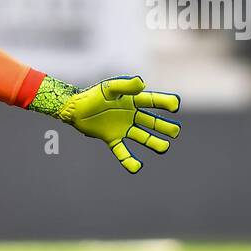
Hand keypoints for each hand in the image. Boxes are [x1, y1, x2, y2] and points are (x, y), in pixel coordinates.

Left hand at [59, 76, 180, 173]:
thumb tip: (142, 83)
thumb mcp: (108, 88)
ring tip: (164, 148)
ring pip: (142, 136)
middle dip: (164, 127)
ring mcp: (123, 128)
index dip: (165, 102)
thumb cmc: (92, 95)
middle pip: (152, 121)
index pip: (152, 101)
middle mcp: (131, 115)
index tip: (175, 106)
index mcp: (132, 100)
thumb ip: (124, 85)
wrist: (74, 108)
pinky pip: (123, 151)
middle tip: (175, 132)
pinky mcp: (112, 138)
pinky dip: (129, 160)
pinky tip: (137, 168)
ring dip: (153, 142)